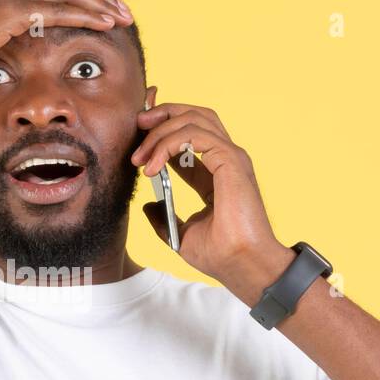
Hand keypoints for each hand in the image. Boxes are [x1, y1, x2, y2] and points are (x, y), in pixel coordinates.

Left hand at [130, 102, 294, 303]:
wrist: (241, 265)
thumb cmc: (221, 255)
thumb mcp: (181, 234)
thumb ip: (164, 216)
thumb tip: (148, 205)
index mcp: (216, 172)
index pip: (190, 136)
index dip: (163, 129)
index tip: (138, 137)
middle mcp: (225, 159)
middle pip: (195, 116)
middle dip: (163, 114)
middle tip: (138, 126)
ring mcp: (231, 157)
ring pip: (194, 119)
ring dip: (161, 130)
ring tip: (140, 156)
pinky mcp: (231, 160)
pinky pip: (195, 134)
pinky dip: (169, 144)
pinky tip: (154, 165)